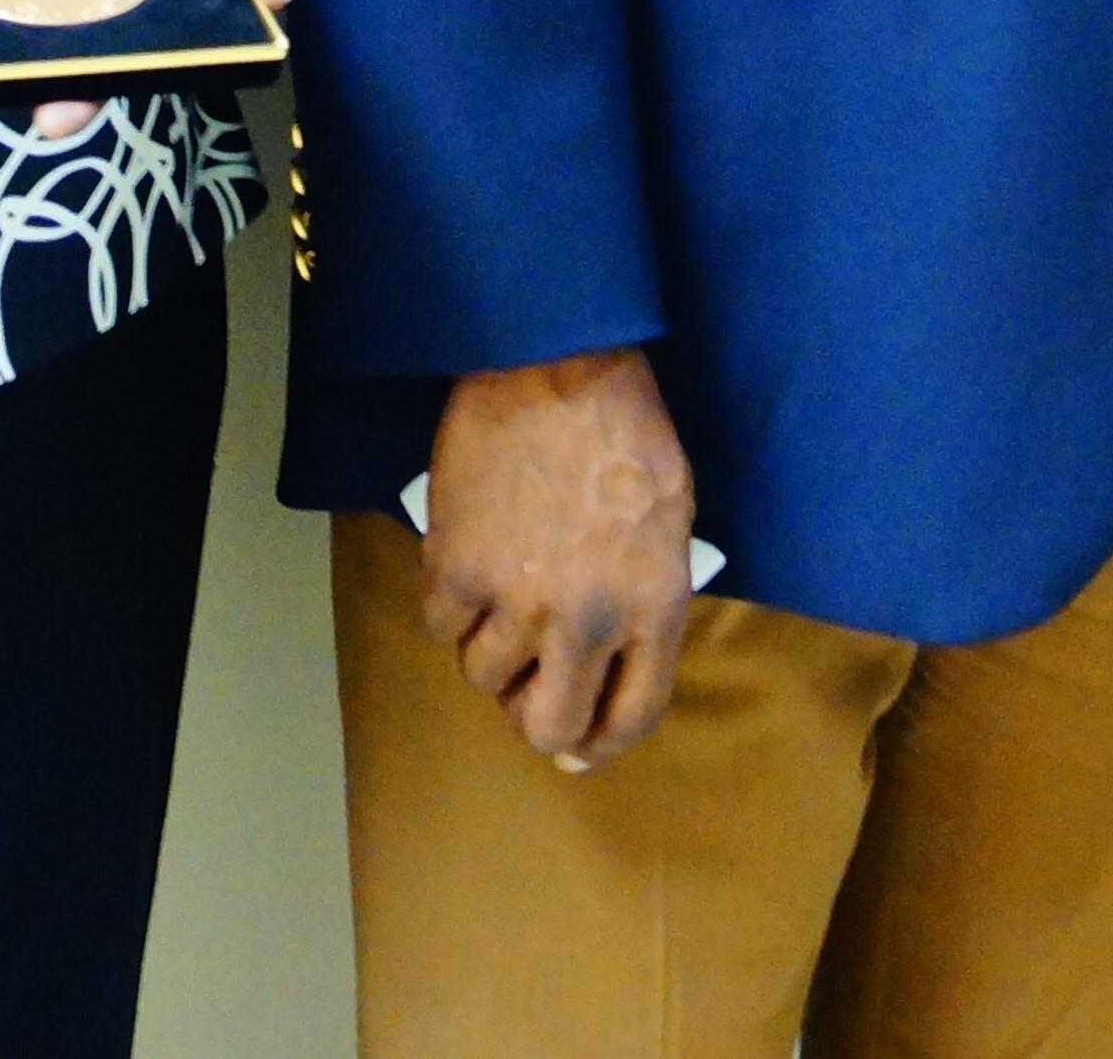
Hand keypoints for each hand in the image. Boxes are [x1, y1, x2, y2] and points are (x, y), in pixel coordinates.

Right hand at [421, 349, 699, 769]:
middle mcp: (586, 619)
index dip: (602, 744)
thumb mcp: (671, 519)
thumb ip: (649, 601)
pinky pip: (441, 628)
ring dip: (492, 650)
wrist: (555, 366)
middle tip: (529, 687)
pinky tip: (468, 563)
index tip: (581, 747)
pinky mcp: (456, 571)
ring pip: (485, 680)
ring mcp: (517, 600)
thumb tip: (615, 670)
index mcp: (654, 605)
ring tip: (502, 597)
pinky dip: (451, 607)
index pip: (632, 717)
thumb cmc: (625, 431)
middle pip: (549, 728)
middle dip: (537, 719)